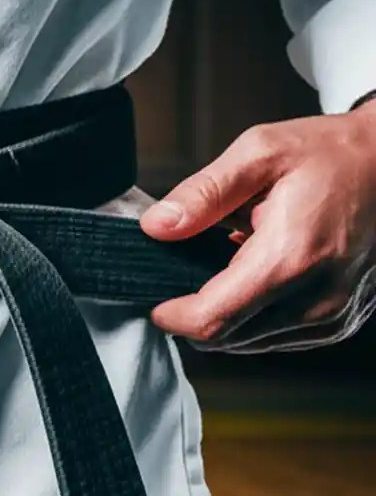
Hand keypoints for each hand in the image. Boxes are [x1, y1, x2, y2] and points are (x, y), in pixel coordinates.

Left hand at [140, 101, 375, 351]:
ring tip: (226, 268)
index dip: (173, 317)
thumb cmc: (332, 154)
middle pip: (226, 337)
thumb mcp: (260, 153)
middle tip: (179, 278)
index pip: (213, 318)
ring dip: (225, 316)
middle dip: (193, 315)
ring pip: (249, 342)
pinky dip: (254, 317)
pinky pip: (277, 336)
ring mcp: (333, 315)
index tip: (154, 301)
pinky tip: (255, 279)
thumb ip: (203, 194)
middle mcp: (316, 297)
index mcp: (291, 257)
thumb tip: (156, 227)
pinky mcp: (340, 321)